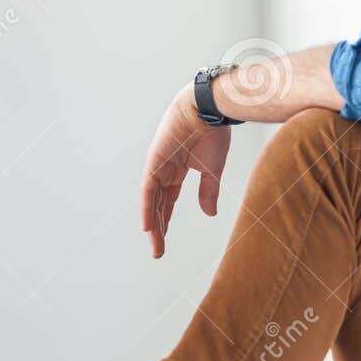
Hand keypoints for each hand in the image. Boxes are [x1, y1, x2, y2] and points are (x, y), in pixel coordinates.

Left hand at [141, 83, 231, 257]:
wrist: (209, 108)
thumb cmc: (213, 132)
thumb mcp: (212, 169)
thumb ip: (208, 192)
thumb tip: (209, 215)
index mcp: (177, 170)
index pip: (168, 201)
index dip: (166, 220)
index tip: (165, 240)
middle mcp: (164, 170)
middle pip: (158, 205)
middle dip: (158, 228)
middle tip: (158, 251)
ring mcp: (158, 166)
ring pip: (153, 201)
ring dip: (153, 224)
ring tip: (155, 246)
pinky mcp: (154, 162)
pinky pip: (149, 190)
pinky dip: (148, 208)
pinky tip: (148, 226)